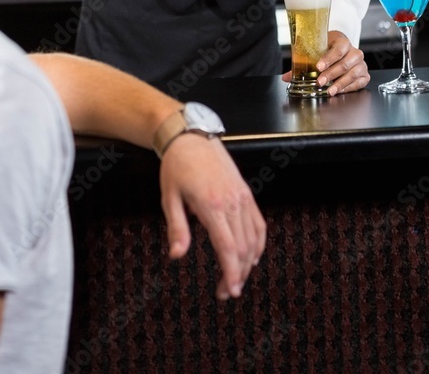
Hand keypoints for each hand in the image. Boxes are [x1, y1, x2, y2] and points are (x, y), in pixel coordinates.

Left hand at [158, 133, 265, 300]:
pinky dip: (258, 242)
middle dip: (237, 274)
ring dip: (248, 262)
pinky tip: (252, 256)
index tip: (229, 291)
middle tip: (226, 291)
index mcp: (211, 204)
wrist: (190, 136)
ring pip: (253, 238)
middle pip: (242, 248)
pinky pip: (258, 222)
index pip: (227, 247)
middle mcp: (231, 201)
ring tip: (236, 278)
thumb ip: (177, 228)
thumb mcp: (169, 197)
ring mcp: (242, 196)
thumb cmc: (176, 165)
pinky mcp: (246, 192)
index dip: (230, 273)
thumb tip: (176, 255)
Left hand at [282, 30, 369, 94]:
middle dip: (330, 74)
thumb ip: (302, 63)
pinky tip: (339, 91)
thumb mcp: (316, 51)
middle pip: (344, 64)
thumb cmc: (328, 49)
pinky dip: (349, 88)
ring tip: (329, 90)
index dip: (328, 59)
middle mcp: (355, 52)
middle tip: (319, 82)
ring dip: (340, 83)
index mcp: (342, 41)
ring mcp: (361, 64)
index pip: (338, 49)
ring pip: (353, 74)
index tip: (318, 67)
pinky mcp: (365, 74)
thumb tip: (287, 77)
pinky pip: (359, 83)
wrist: (342, 49)